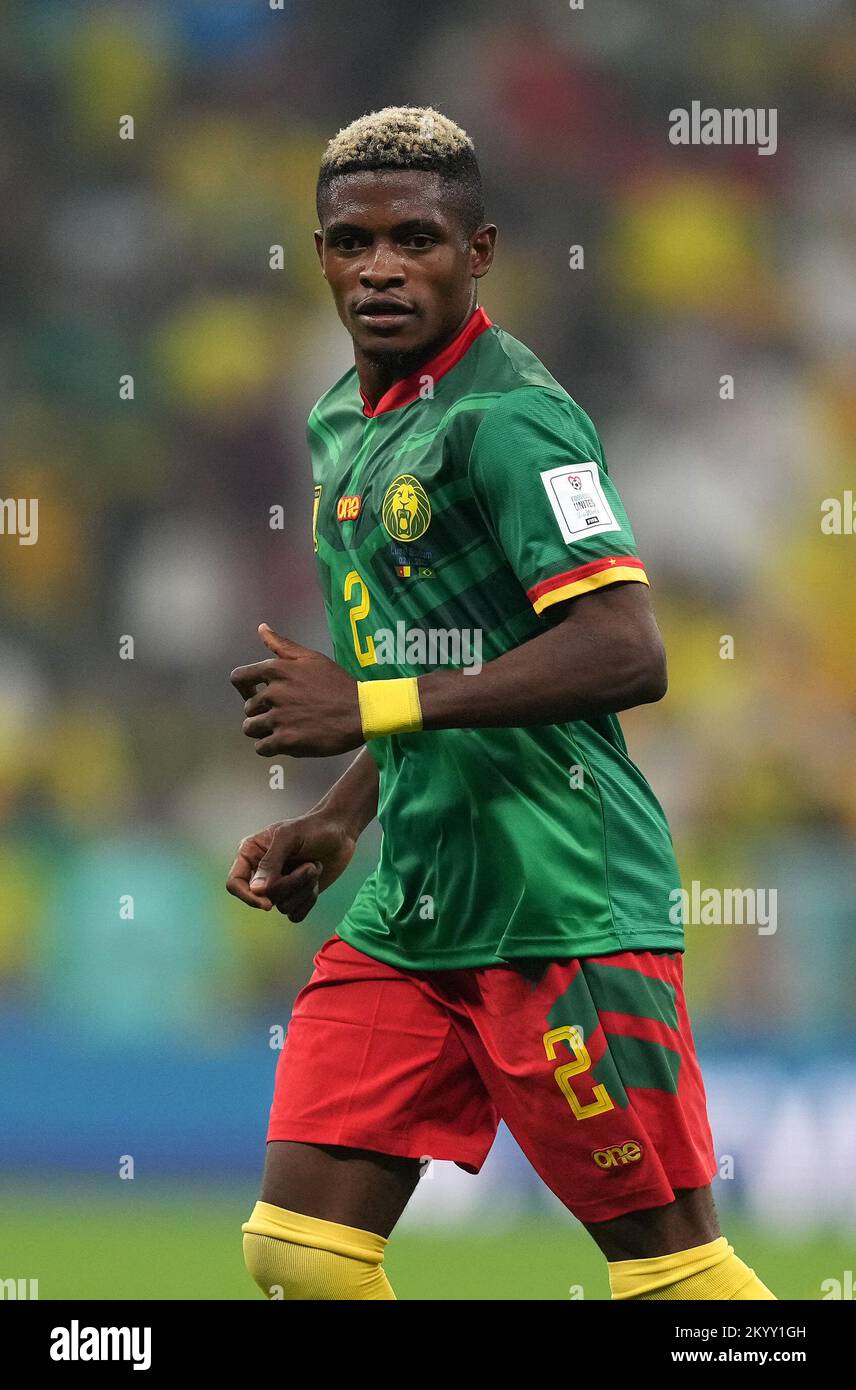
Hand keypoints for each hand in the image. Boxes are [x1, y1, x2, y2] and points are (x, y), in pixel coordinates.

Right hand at [225, 813, 357, 919]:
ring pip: (283, 907)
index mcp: (251, 854)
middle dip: (292, 884)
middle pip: (264, 898)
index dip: (247, 897)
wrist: (340, 833)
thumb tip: (257, 890)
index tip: (267, 903)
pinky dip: (309, 900)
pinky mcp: (295, 897)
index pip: (234, 883)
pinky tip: (316, 881)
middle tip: (309, 865)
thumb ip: (271, 862)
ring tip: (314, 866)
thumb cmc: (313, 828)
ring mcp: (278, 887)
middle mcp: (261, 873)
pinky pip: (296, 915)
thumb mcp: (289, 837)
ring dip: (305, 888)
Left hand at [230, 623, 362, 757]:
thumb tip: (261, 628)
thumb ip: (282, 645)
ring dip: (262, 730)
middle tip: (281, 714)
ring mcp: (278, 718)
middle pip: (247, 708)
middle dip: (260, 711)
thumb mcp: (312, 658)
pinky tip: (283, 741)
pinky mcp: (286, 741)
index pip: (238, 678)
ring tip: (281, 729)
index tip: (256, 694)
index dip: (244, 688)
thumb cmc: (338, 683)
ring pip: (250, 728)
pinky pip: (261, 747)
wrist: (361, 712)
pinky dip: (269, 746)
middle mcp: (273, 693)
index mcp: (276, 670)